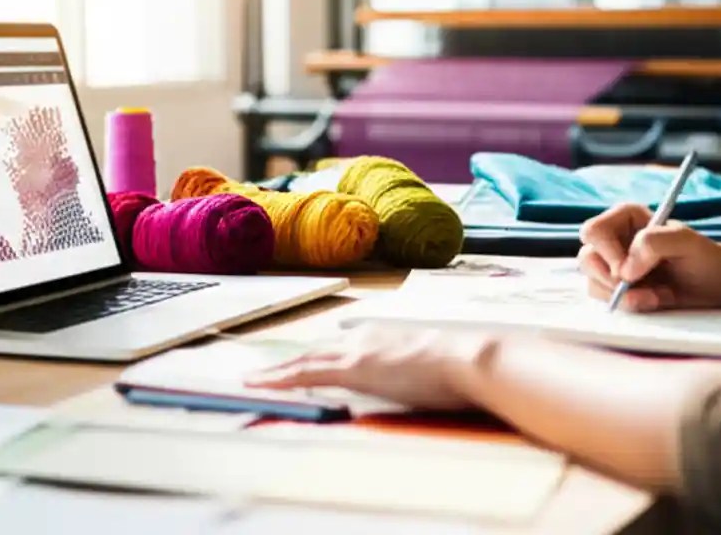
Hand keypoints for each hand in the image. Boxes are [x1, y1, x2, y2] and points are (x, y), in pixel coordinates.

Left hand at [243, 326, 492, 410]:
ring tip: (252, 379)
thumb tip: (423, 377)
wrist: (469, 359)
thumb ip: (420, 367)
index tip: (304, 359)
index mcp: (384, 336)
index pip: (341, 346)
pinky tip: (258, 384)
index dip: (318, 354)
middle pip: (316, 350)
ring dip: (276, 371)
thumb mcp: (436, 364)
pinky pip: (304, 374)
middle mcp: (364, 338)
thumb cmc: (463, 366)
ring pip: (304, 361)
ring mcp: (356, 352)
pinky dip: (278, 379)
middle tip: (264, 370)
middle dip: (290, 361)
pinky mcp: (352, 369)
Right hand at [578, 204, 720, 311]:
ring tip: (657, 296)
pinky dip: (630, 304)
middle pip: (587, 258)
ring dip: (624, 295)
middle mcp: (614, 240)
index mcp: (625, 218)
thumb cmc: (702, 257)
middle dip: (611, 280)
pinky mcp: (618, 288)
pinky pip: (606, 299)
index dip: (606, 253)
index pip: (594, 231)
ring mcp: (613, 265)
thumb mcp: (686, 241)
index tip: (627, 272)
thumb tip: (624, 270)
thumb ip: (653, 243)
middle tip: (638, 288)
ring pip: (593, 282)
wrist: (715, 285)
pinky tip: (654, 300)